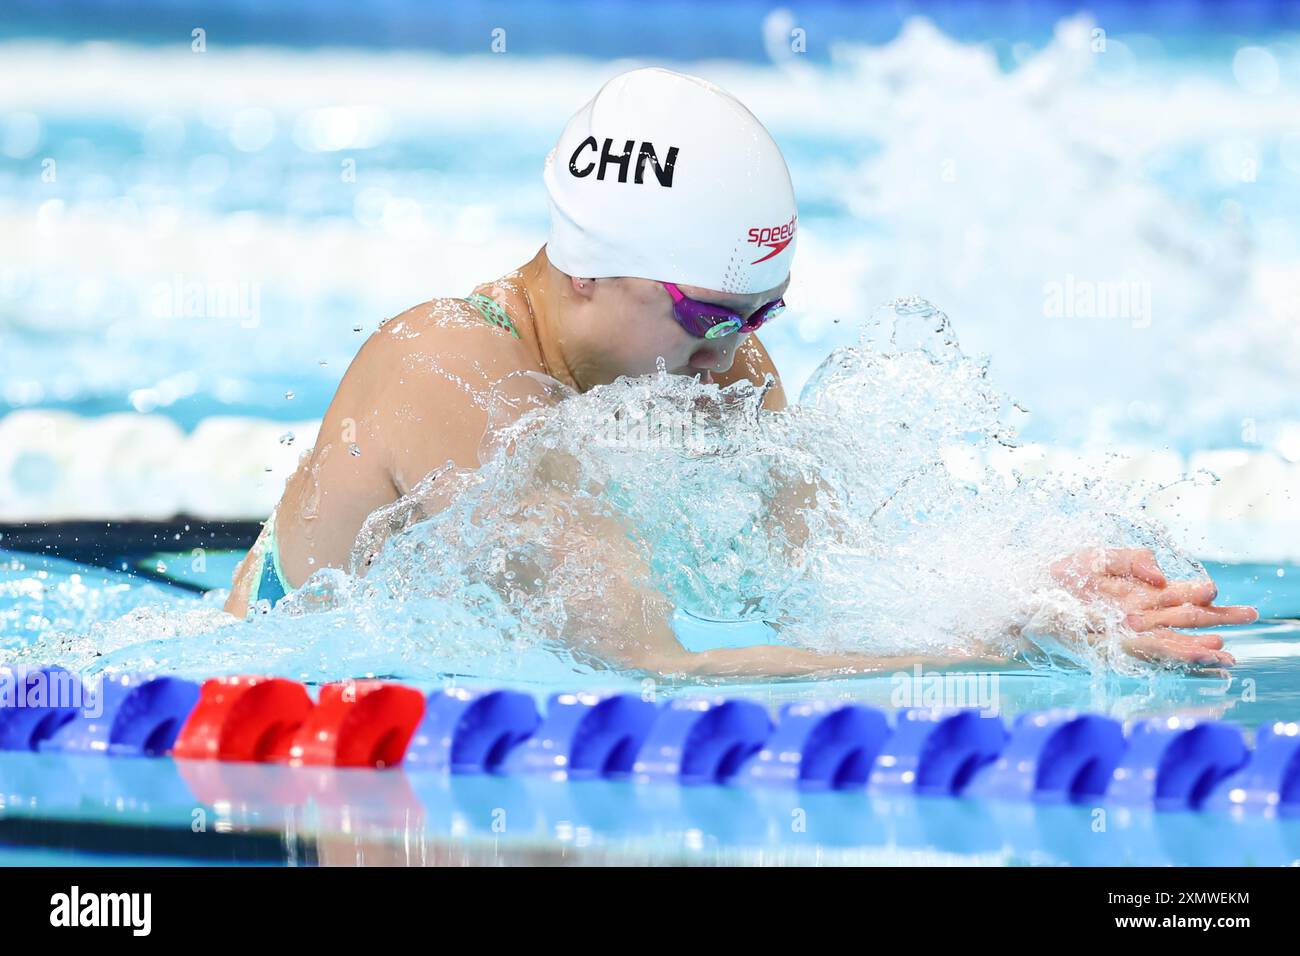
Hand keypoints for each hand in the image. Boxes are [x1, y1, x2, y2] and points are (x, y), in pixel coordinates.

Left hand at [1048, 548, 1256, 666]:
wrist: (1029, 595)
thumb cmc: (1064, 575)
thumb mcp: (1099, 557)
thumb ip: (1132, 559)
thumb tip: (1162, 576)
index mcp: (1141, 590)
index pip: (1179, 593)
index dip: (1199, 592)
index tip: (1212, 591)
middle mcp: (1142, 613)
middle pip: (1187, 617)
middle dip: (1219, 617)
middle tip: (1251, 615)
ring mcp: (1132, 631)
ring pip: (1175, 639)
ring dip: (1201, 645)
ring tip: (1228, 651)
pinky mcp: (1117, 646)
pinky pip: (1152, 651)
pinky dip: (1175, 653)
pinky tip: (1197, 654)